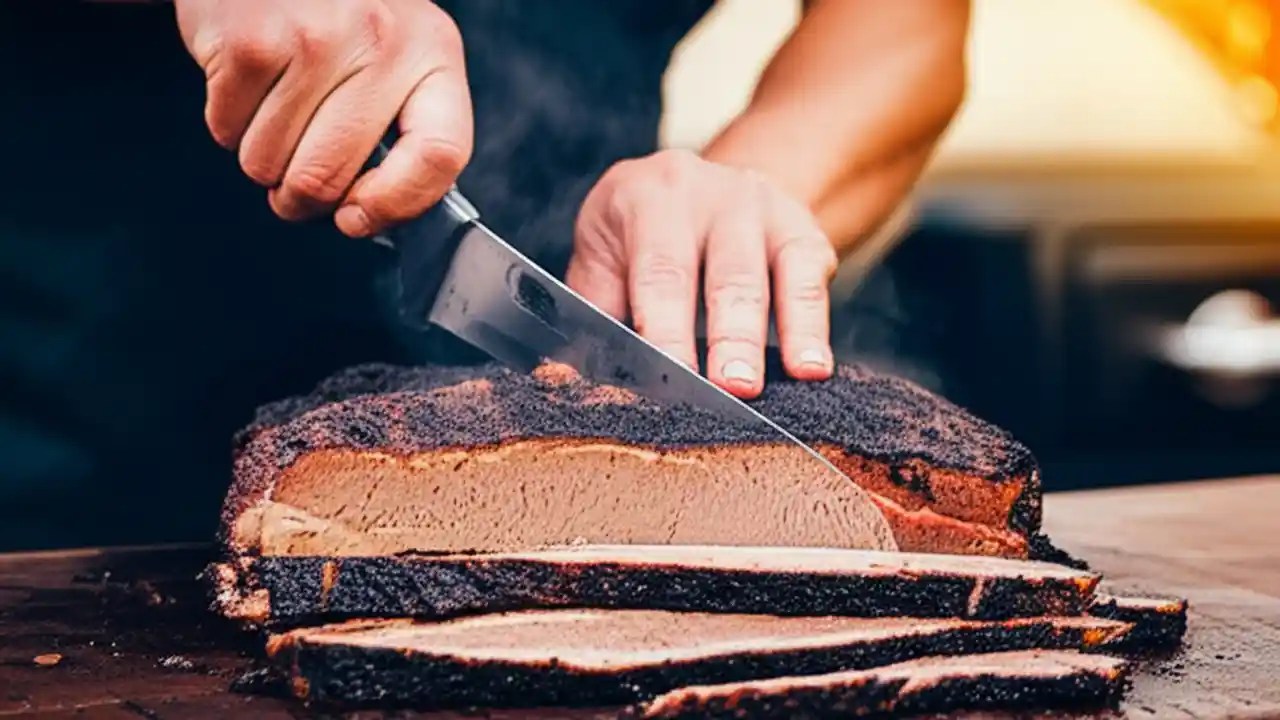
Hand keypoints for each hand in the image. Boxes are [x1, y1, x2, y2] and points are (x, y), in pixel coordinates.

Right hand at [175, 0, 471, 236]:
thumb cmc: (339, 14)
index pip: (439, 154)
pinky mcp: (248, 40)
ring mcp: (313, 39)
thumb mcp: (398, 57)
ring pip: (268, 163)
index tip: (358, 219)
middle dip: (301, 199)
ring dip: (261, 158)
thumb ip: (406, 132)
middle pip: (330, 175)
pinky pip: (227, 130)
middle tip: (294, 184)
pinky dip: (228, 122)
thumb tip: (366, 216)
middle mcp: (381, 42)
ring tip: (274, 110)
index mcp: (434, 53)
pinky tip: (248, 82)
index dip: (397, 204)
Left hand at [568, 150, 837, 398]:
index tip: (669, 381)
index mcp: (646, 197)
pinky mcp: (801, 230)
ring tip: (785, 380)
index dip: (666, 330)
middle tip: (732, 388)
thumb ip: (592, 322)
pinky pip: (811, 278)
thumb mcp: (603, 265)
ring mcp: (762, 207)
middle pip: (724, 272)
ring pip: (777, 272)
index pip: (658, 271)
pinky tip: (814, 368)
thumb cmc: (635, 246)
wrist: (698, 193)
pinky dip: (814, 327)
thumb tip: (569, 385)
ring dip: (784, 332)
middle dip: (729, 334)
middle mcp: (709, 192)